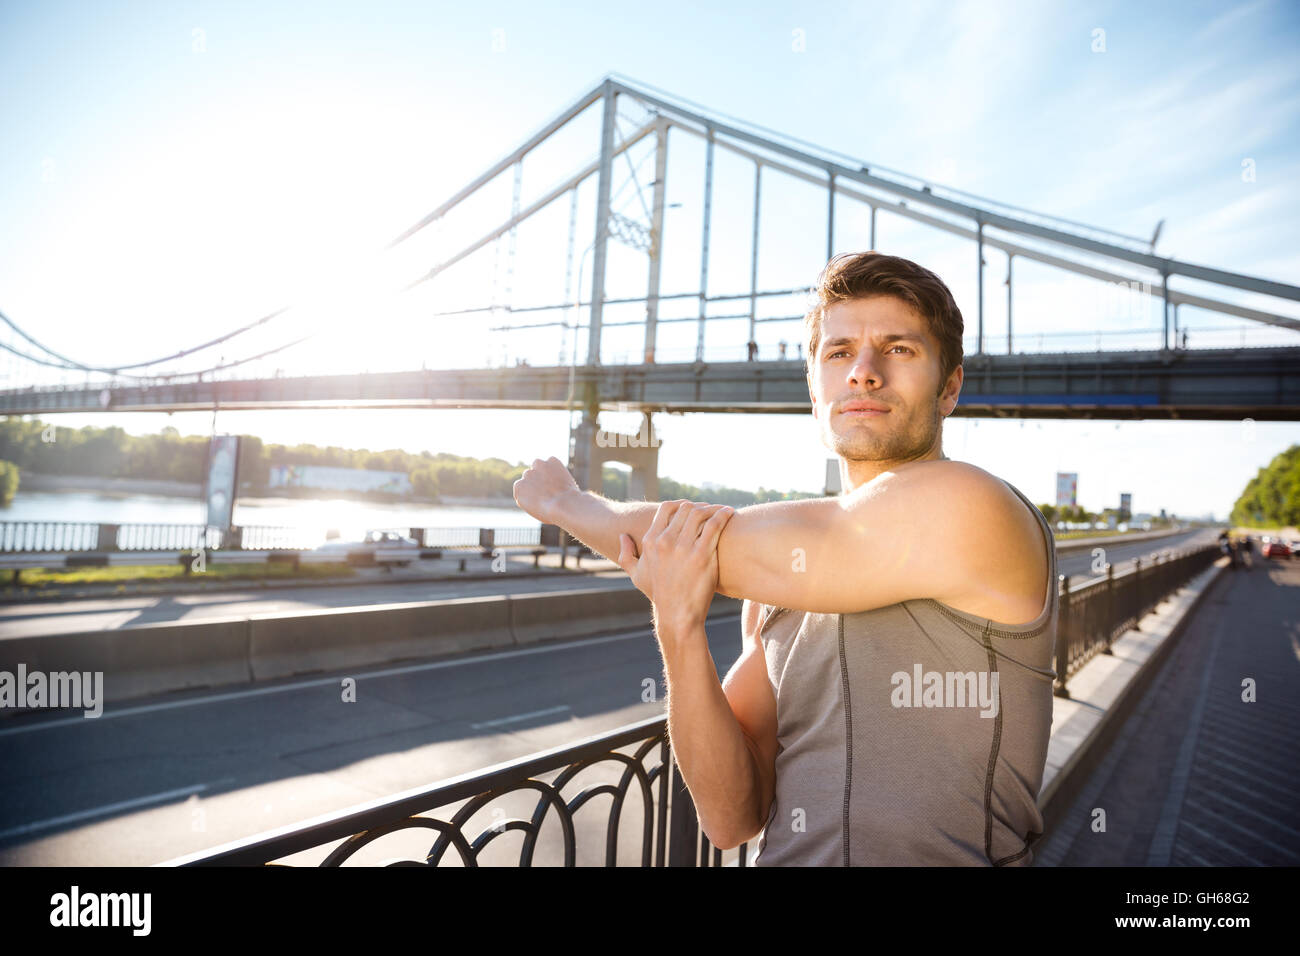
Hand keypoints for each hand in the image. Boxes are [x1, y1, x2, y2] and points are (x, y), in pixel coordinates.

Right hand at [513, 456, 579, 522]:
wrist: (564, 505)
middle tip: (551, 491)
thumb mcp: (534, 509)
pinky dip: (557, 468)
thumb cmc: (550, 513)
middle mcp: (526, 474)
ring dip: (545, 471)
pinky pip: (553, 462)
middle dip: (539, 480)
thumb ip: (530, 496)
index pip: (525, 487)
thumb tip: (535, 491)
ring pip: (540, 465)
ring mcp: (538, 465)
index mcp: (519, 487)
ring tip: (556, 484)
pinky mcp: (551, 460)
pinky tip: (562, 479)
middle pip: (531, 475)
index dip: (534, 492)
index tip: (541, 498)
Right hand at [615, 500, 735, 636]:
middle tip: (712, 509)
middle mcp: (665, 541)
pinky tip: (730, 513)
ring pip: (700, 513)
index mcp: (651, 541)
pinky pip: (714, 525)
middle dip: (700, 505)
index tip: (693, 507)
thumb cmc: (659, 595)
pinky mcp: (702, 555)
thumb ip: (626, 554)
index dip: (682, 503)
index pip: (666, 508)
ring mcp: (683, 547)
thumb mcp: (636, 575)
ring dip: (714, 508)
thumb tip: (623, 536)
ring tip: (724, 510)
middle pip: (686, 508)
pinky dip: (723, 515)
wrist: (677, 615)